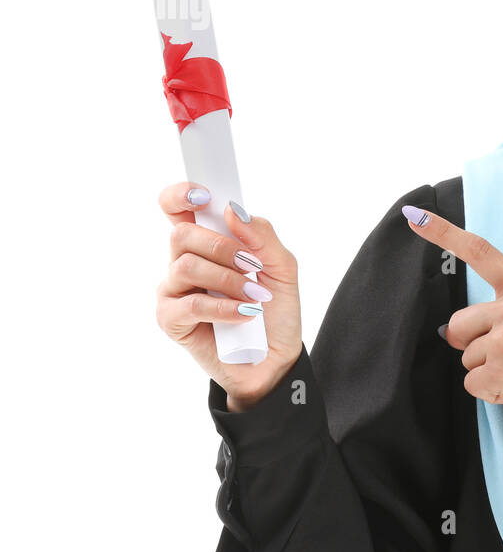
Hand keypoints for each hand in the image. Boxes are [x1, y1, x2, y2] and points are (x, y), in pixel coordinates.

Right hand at [155, 180, 302, 409]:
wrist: (274, 357)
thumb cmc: (274, 309)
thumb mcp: (281, 268)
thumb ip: (261, 236)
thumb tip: (233, 210)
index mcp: (206, 241)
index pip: (176, 207)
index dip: (181, 194)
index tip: (203, 195)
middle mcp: (183, 261)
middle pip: (182, 234)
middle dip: (222, 247)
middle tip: (251, 266)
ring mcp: (173, 290)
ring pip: (185, 266)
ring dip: (227, 279)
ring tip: (254, 296)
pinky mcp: (171, 320)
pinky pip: (189, 304)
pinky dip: (223, 307)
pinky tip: (244, 315)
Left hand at [402, 204, 502, 435]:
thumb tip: (450, 333)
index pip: (480, 252)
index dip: (443, 233)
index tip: (414, 216)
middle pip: (458, 325)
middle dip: (474, 346)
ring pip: (467, 359)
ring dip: (490, 372)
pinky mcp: (501, 370)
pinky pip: (472, 384)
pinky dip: (493, 393)